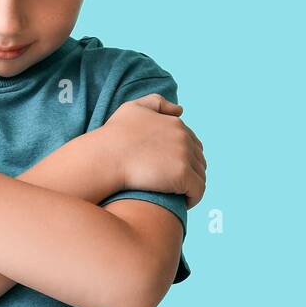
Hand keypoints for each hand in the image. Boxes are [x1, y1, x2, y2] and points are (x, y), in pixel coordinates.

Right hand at [99, 93, 206, 207]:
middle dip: (190, 172)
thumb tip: (181, 110)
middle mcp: (185, 138)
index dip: (183, 158)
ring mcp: (185, 157)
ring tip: (177, 195)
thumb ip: (157, 103)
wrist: (105, 157)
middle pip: (199, 160)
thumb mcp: (133, 108)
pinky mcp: (183, 176)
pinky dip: (193, 198)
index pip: (192, 143)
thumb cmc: (113, 135)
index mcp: (176, 124)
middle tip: (173, 184)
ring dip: (191, 186)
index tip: (169, 169)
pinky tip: (181, 203)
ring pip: (200, 176)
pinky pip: (198, 191)